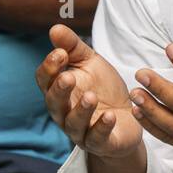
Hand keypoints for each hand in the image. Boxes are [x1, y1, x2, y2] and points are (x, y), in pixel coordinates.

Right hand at [36, 25, 141, 159]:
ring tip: (91, 97)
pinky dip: (102, 128)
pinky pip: (96, 138)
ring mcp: (80, 130)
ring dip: (81, 110)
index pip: (45, 80)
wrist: (127, 119)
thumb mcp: (90, 63)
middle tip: (68, 77)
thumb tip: (55, 28)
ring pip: (74, 123)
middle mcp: (64, 113)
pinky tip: (110, 116)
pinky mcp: (100, 143)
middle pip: (54, 103)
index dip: (50, 67)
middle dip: (60, 90)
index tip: (61, 53)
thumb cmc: (103, 89)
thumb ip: (73, 47)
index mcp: (59, 90)